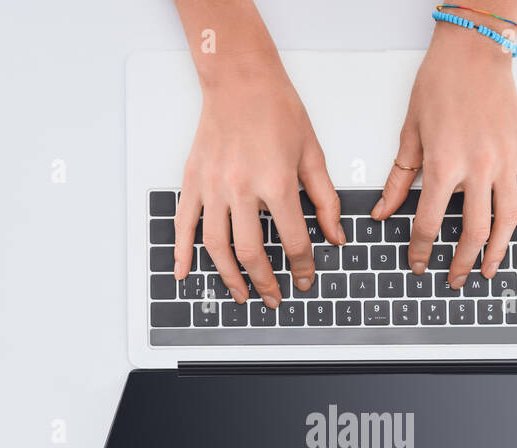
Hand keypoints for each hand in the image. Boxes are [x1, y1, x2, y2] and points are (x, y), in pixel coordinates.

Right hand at [174, 56, 343, 305]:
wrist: (240, 79)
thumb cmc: (277, 110)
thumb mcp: (312, 154)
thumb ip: (324, 200)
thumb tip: (335, 236)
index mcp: (275, 183)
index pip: (293, 241)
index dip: (302, 266)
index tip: (305, 278)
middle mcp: (241, 189)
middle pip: (252, 252)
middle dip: (265, 282)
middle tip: (274, 298)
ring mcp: (212, 186)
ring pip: (216, 246)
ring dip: (228, 277)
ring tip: (241, 295)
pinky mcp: (192, 181)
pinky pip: (183, 224)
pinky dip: (182, 252)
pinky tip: (184, 274)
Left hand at [372, 19, 516, 288]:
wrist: (473, 50)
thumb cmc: (440, 84)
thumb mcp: (410, 132)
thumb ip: (399, 178)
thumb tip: (383, 212)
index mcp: (445, 164)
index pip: (430, 223)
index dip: (422, 250)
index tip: (418, 263)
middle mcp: (479, 168)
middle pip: (473, 232)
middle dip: (462, 262)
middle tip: (454, 278)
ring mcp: (506, 162)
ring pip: (506, 221)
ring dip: (498, 252)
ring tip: (489, 270)